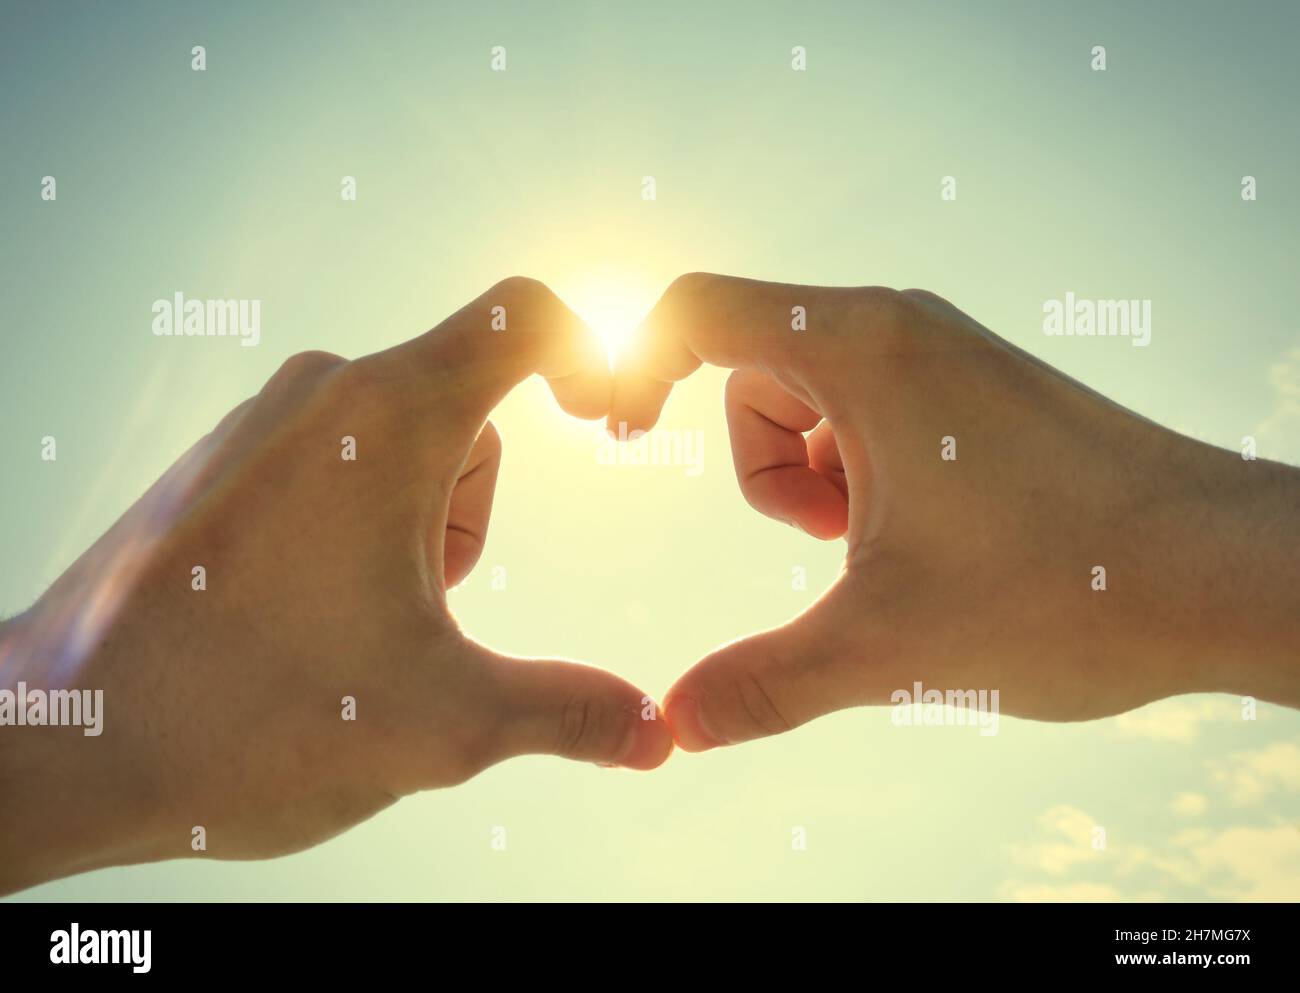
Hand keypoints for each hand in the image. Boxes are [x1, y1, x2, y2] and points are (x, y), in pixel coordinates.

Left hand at [0, 277, 671, 894]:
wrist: (63, 748)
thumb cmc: (248, 718)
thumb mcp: (444, 724)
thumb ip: (570, 713)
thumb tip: (655, 732)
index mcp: (390, 418)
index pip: (526, 317)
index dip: (594, 355)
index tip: (606, 422)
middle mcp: (321, 394)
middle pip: (467, 418)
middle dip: (472, 517)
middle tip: (416, 614)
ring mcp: (259, 426)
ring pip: (399, 452)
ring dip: (413, 535)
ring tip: (351, 627)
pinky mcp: (220, 466)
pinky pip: (330, 470)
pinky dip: (351, 535)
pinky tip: (302, 620)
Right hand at [611, 274, 1299, 750]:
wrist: (1227, 575)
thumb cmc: (1065, 588)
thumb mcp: (887, 646)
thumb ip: (763, 685)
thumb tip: (674, 726)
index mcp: (862, 351)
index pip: (696, 308)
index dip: (631, 365)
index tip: (620, 439)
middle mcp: (902, 329)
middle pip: (750, 374)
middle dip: (765, 473)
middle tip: (842, 540)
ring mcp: (943, 357)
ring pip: (812, 404)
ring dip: (818, 484)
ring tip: (894, 545)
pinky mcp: (973, 393)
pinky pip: (872, 418)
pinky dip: (867, 480)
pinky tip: (931, 538)